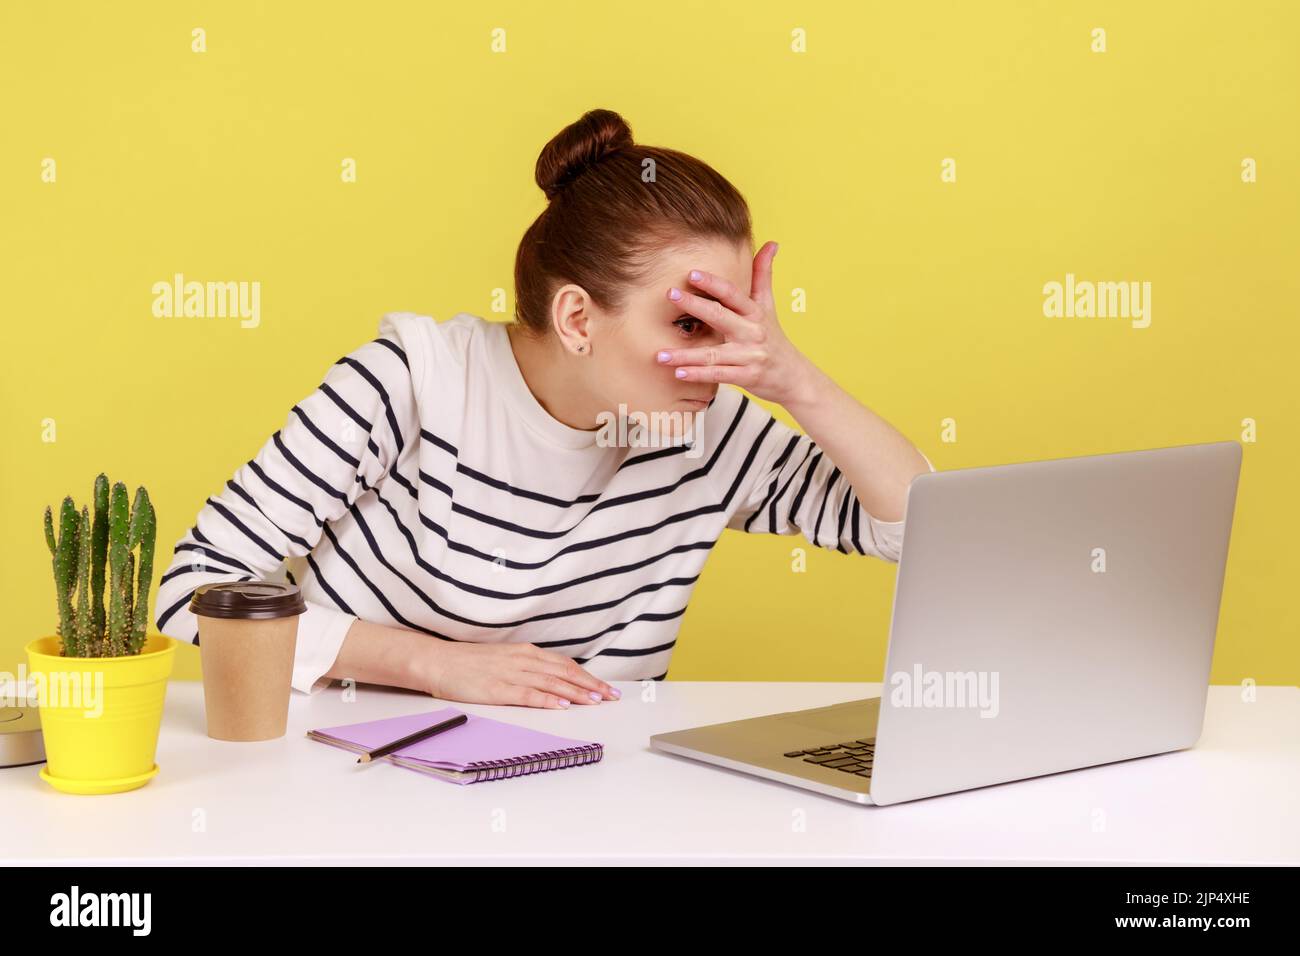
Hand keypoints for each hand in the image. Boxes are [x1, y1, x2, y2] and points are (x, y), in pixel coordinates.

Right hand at [418, 640, 620, 708]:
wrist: (439, 662)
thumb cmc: (470, 663)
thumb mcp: (505, 658)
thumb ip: (528, 666)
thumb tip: (551, 679)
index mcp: (526, 652)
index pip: (565, 665)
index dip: (588, 676)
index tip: (606, 687)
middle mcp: (523, 660)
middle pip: (565, 673)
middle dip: (591, 686)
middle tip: (611, 696)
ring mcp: (511, 674)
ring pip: (552, 683)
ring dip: (577, 693)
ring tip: (595, 702)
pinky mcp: (498, 689)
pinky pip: (529, 695)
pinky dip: (548, 700)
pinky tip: (562, 706)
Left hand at [656, 241, 818, 407]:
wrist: (793, 376)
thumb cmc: (774, 337)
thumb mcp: (769, 306)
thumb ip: (763, 275)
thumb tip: (772, 243)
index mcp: (755, 313)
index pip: (732, 294)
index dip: (713, 282)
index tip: (691, 273)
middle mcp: (752, 332)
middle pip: (720, 316)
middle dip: (694, 304)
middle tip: (670, 294)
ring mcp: (749, 355)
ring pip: (713, 353)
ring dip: (685, 354)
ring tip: (660, 354)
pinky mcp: (747, 377)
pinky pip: (718, 375)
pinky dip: (699, 375)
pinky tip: (678, 374)